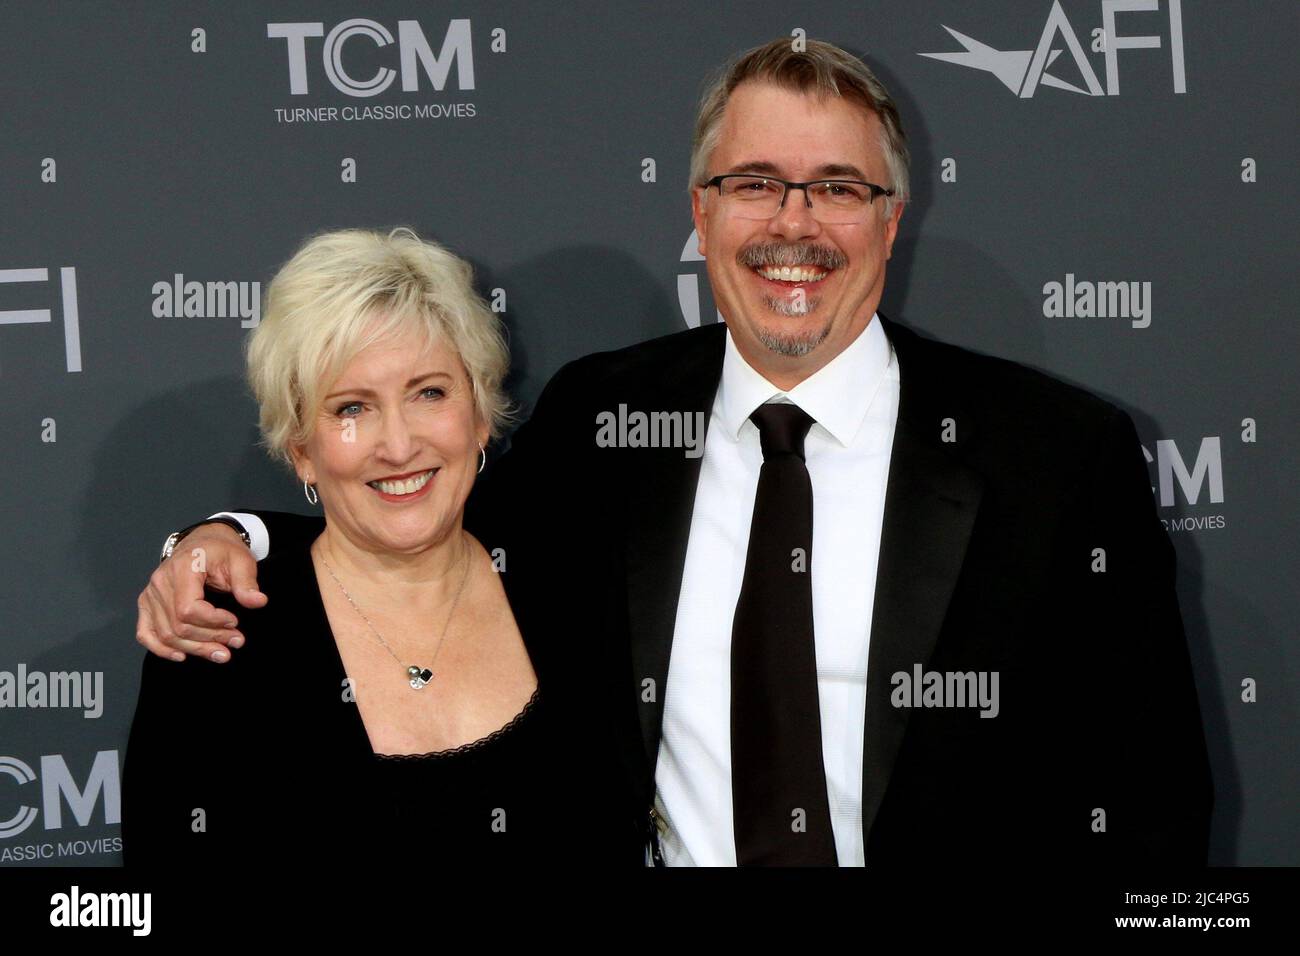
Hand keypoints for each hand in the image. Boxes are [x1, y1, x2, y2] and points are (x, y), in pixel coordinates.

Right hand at [136, 523, 266, 662]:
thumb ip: (247, 582)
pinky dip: (160, 648)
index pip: (189, 608)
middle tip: (235, 641)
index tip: (235, 622)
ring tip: (220, 653)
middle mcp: (160, 582)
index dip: (213, 622)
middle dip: (209, 639)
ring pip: (166, 634)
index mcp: (182, 568)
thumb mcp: (241, 560)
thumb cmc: (221, 551)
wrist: (204, 542)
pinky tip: (182, 655)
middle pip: (178, 625)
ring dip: (194, 648)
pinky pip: (145, 632)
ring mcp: (150, 594)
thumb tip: (258, 601)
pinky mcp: (148, 604)